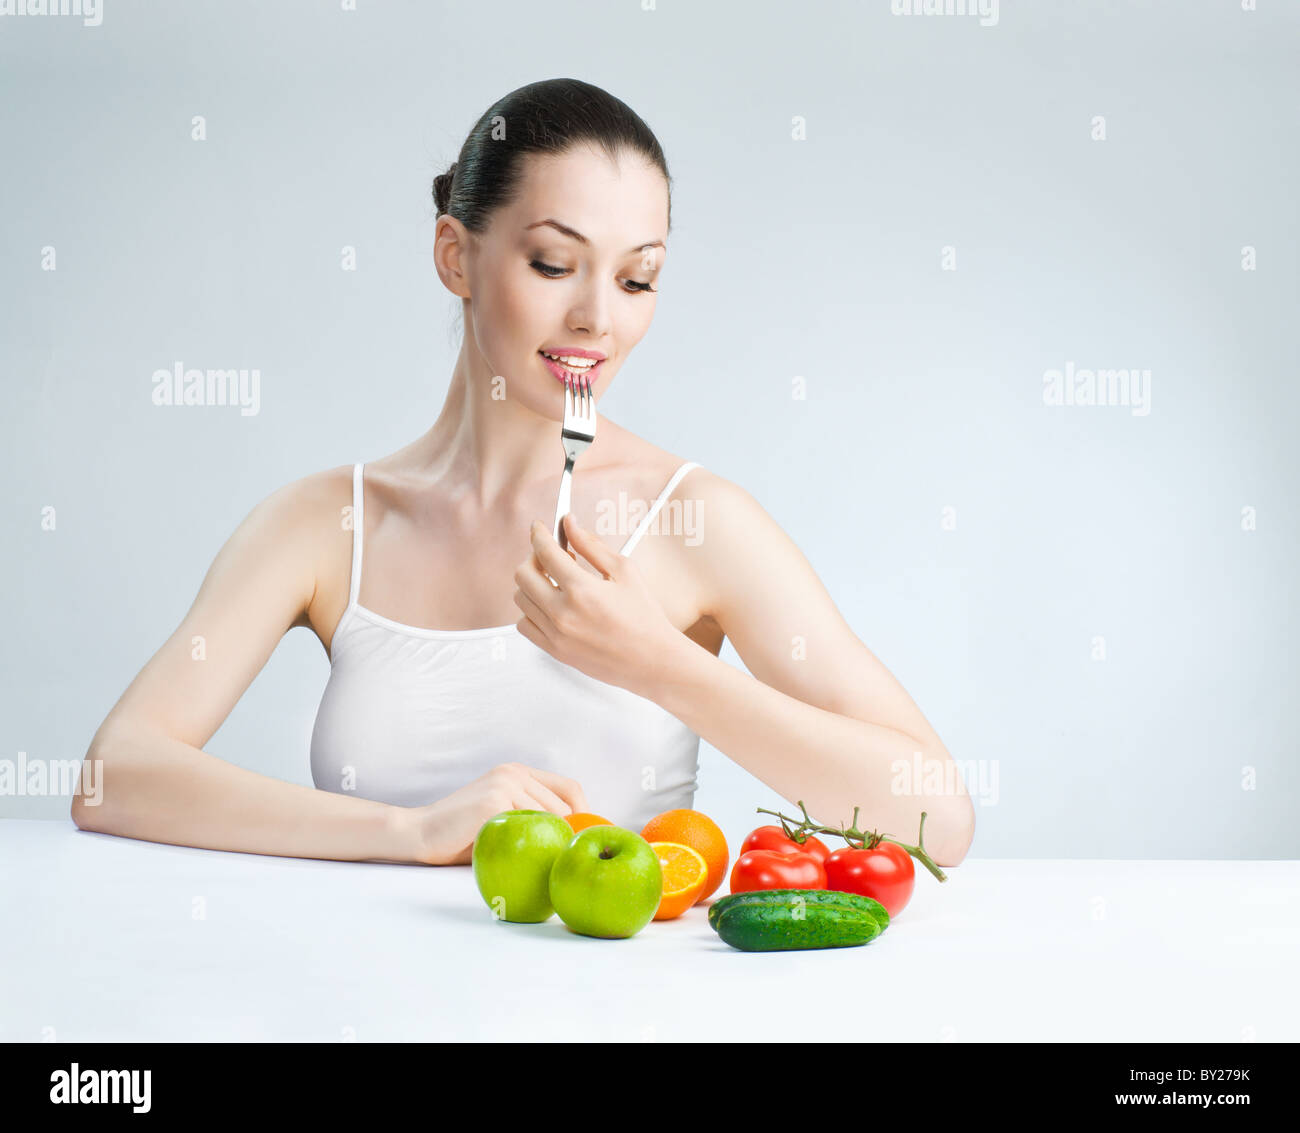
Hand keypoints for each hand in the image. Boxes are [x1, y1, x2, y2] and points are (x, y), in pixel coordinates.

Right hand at [404, 762, 587, 865]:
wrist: (420, 833)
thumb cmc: (462, 834)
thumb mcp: (503, 817)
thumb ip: (532, 817)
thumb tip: (575, 838)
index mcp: (518, 771)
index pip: (570, 788)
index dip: (584, 813)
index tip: (585, 838)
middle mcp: (514, 772)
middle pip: (563, 807)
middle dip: (565, 835)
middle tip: (562, 859)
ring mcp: (504, 784)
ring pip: (548, 820)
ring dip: (544, 844)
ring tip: (536, 861)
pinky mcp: (494, 801)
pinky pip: (526, 829)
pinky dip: (525, 847)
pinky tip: (515, 858)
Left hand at [512, 514, 683, 696]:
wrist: (652, 660)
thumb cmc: (644, 617)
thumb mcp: (624, 571)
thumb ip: (591, 545)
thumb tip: (569, 524)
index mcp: (581, 590)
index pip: (544, 552)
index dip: (539, 534)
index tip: (539, 528)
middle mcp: (563, 613)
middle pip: (523, 574)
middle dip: (533, 557)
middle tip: (549, 555)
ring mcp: (555, 634)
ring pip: (521, 598)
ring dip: (532, 583)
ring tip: (555, 582)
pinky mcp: (554, 650)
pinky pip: (524, 624)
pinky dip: (531, 610)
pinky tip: (550, 605)